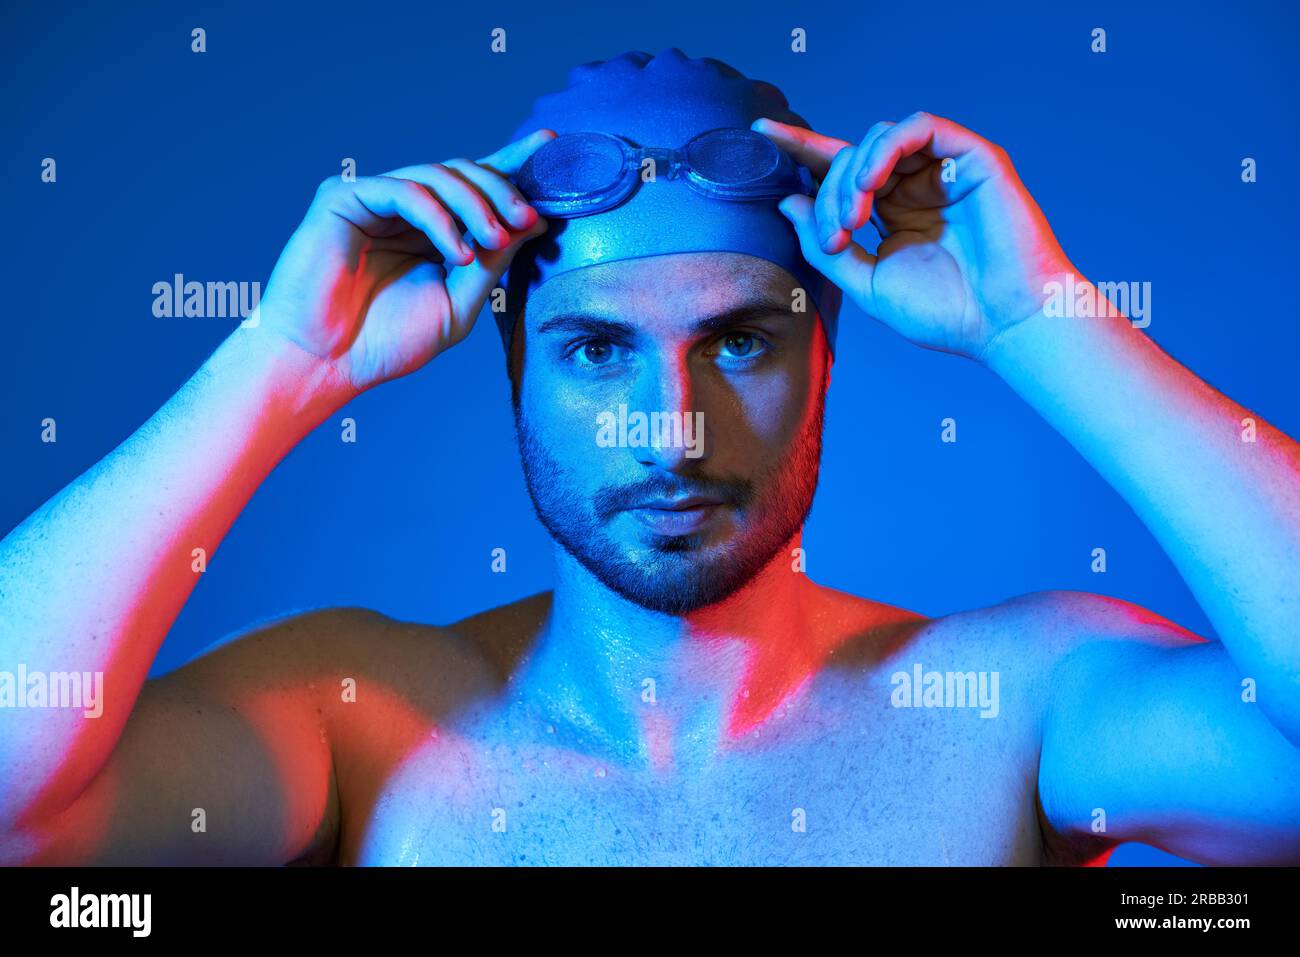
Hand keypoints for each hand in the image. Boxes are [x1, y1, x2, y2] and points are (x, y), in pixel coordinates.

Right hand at [256, 130, 554, 396]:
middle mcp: (405, 209)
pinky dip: (439, 218)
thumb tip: (532, 221)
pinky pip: (405, 192)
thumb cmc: (387, 341)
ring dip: (477, 204)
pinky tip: (458, 252)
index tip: (552, 147)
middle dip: (504, 190)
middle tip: (528, 218)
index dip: (513, 164)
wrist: (327, 364)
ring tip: (495, 239)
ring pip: (438, 175)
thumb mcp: (459, 304)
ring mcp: (374, 199)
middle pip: (464, 171)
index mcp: (433, 231)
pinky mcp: (343, 198)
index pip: (478, 187)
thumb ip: (493, 263)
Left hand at [754, 112, 1076, 360]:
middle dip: (829, 190)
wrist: (1004, 323)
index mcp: (892, 214)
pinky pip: (919, 127)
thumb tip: (788, 203)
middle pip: (851, 157)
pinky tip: (871, 183)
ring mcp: (944, 169)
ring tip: (852, 218)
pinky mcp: (972, 157)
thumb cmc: (946, 312)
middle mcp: (915, 186)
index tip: (759, 133)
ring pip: (879, 138)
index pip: (840, 170)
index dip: (800, 148)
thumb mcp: (867, 283)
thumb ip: (825, 244)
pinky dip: (886, 148)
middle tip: (835, 233)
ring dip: (853, 173)